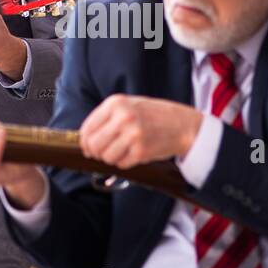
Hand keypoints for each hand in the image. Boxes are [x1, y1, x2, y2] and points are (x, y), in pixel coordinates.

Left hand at [79, 94, 203, 169]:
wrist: (183, 125)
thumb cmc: (154, 115)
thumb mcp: (129, 105)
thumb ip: (107, 117)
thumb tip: (86, 138)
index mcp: (116, 103)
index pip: (87, 128)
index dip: (85, 142)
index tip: (88, 147)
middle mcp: (123, 117)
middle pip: (93, 144)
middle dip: (96, 152)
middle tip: (103, 153)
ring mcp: (132, 134)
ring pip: (106, 157)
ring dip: (112, 158)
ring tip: (123, 151)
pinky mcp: (141, 151)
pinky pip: (121, 164)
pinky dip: (124, 162)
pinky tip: (134, 153)